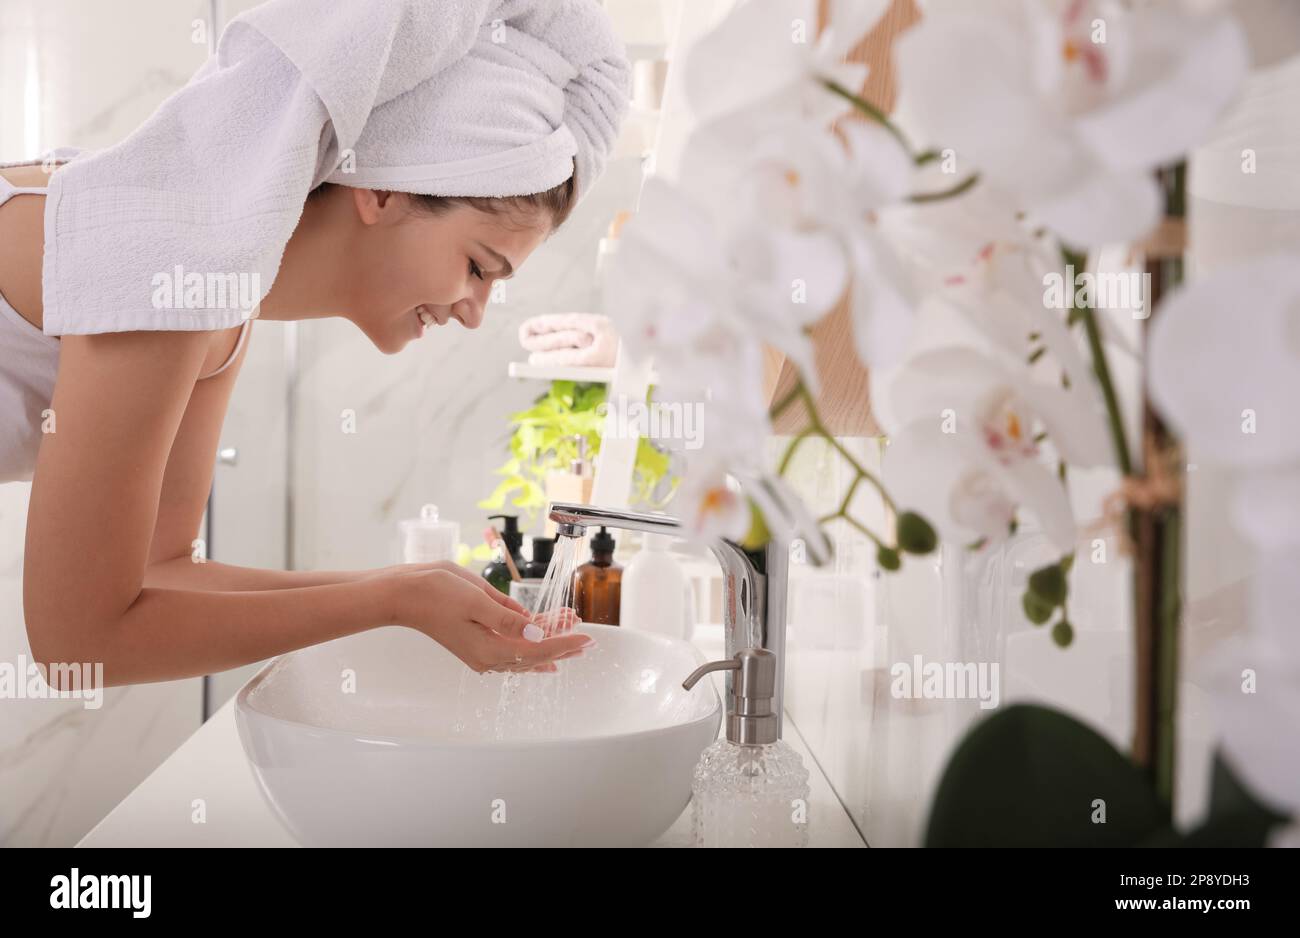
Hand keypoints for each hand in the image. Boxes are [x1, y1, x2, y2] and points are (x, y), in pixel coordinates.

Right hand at [388, 564, 588, 673]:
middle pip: (535, 654)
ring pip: (525, 652)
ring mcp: (482, 651)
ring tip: (573, 633)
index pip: (537, 649)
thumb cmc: (436, 592)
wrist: (405, 594)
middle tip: (589, 641)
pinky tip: (546, 651)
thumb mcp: (476, 600)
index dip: (564, 643)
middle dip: (563, 645)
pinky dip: (532, 647)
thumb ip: (508, 619)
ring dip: (549, 642)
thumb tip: (537, 634)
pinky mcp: (477, 642)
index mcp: (488, 648)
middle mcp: (487, 655)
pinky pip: (512, 648)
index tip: (586, 638)